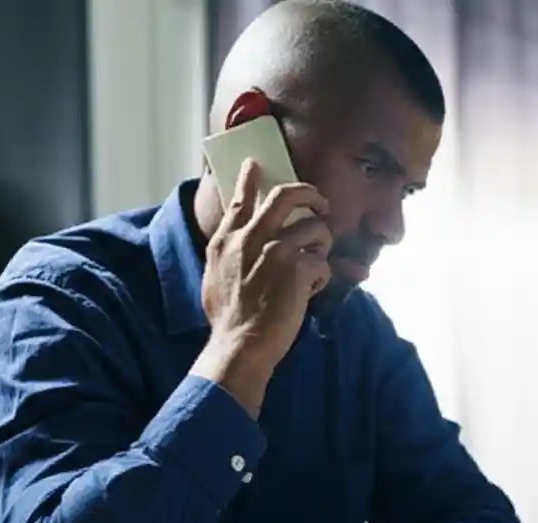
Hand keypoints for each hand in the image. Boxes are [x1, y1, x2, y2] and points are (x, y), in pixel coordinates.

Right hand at [191, 159, 331, 415]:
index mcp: (226, 241)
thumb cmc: (228, 319)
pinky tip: (310, 292)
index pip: (241, 199)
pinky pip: (323, 262)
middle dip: (310, 193)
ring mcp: (275, 251)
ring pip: (315, 228)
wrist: (239, 346)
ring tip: (314, 264)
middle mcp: (250, 239)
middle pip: (286, 196)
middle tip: (320, 203)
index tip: (256, 162)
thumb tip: (233, 238)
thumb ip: (226, 252)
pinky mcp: (297, 269)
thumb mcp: (214, 276)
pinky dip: (322, 277)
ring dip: (322, 246)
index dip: (250, 177)